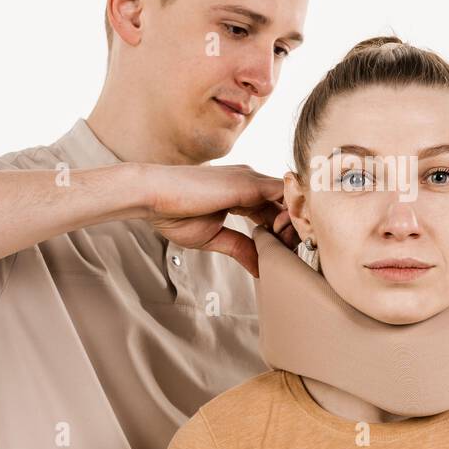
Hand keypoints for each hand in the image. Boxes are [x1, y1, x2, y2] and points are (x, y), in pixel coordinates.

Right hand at [139, 163, 300, 276]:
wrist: (153, 197)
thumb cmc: (175, 213)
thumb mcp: (214, 237)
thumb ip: (241, 248)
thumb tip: (261, 268)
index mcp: (242, 192)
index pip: (276, 209)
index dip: (284, 232)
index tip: (281, 253)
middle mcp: (251, 182)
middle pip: (289, 202)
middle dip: (294, 228)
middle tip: (288, 252)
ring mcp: (252, 179)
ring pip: (292, 196)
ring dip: (295, 222)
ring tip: (287, 246)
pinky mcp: (249, 183)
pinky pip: (286, 192)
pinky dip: (292, 212)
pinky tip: (285, 234)